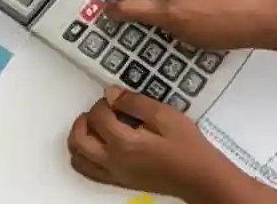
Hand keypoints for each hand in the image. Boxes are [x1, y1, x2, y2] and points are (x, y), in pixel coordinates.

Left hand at [68, 87, 251, 199]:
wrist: (198, 176)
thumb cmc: (186, 145)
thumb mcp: (166, 116)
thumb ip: (136, 103)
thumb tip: (111, 93)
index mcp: (124, 143)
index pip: (99, 117)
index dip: (105, 101)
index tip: (117, 97)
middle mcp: (112, 161)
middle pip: (78, 139)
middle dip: (85, 119)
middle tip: (101, 109)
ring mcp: (113, 174)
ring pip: (78, 157)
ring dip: (79, 138)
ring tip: (95, 126)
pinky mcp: (118, 181)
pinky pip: (88, 171)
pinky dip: (84, 156)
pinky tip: (97, 146)